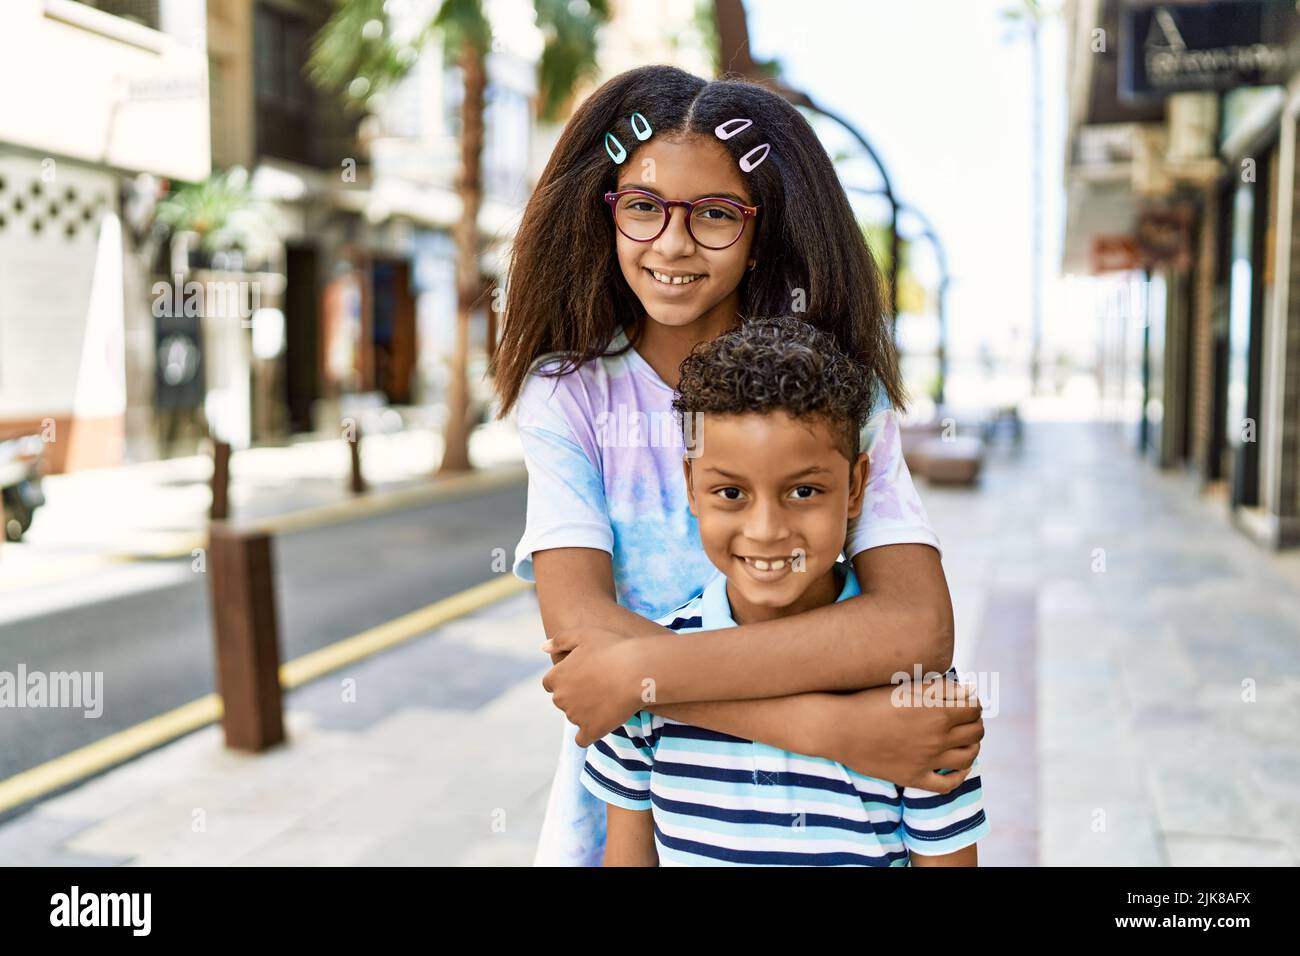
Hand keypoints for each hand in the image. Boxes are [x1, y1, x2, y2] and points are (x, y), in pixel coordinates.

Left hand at [540, 628, 645, 746]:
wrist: (638, 671)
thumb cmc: (612, 648)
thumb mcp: (583, 634)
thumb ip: (560, 639)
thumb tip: (542, 647)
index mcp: (556, 676)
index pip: (551, 683)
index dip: (566, 679)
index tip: (583, 675)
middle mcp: (561, 698)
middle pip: (562, 700)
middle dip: (575, 695)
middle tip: (598, 685)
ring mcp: (575, 716)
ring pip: (575, 716)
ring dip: (585, 711)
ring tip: (608, 698)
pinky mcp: (591, 730)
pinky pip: (582, 739)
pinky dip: (589, 733)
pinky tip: (600, 724)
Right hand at [823, 679, 982, 791]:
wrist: (840, 728)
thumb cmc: (870, 700)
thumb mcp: (906, 687)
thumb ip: (941, 688)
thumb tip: (970, 691)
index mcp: (938, 712)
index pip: (974, 708)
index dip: (973, 702)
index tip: (966, 701)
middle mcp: (938, 738)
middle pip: (975, 732)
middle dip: (975, 722)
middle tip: (966, 718)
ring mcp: (928, 761)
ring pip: (968, 757)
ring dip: (972, 746)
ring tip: (965, 740)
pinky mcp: (915, 778)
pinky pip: (948, 784)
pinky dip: (959, 776)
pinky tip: (957, 767)